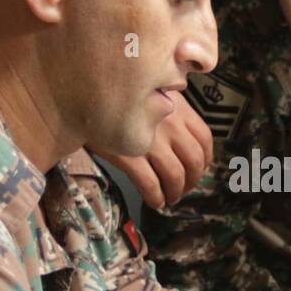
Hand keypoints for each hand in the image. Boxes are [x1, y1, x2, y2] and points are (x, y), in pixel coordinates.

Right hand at [94, 92, 212, 209]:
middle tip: (183, 189)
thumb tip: (179, 134)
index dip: (205, 160)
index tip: (198, 169)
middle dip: (191, 181)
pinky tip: (154, 200)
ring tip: (168, 198)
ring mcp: (151, 140)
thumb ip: (167, 109)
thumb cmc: (116, 92)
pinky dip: (155, 197)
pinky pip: (150, 184)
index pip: (204, 138)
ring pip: (174, 176)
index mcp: (178, 108)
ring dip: (174, 193)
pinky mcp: (129, 155)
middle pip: (193, 161)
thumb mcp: (149, 91)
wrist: (85, 90)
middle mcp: (170, 124)